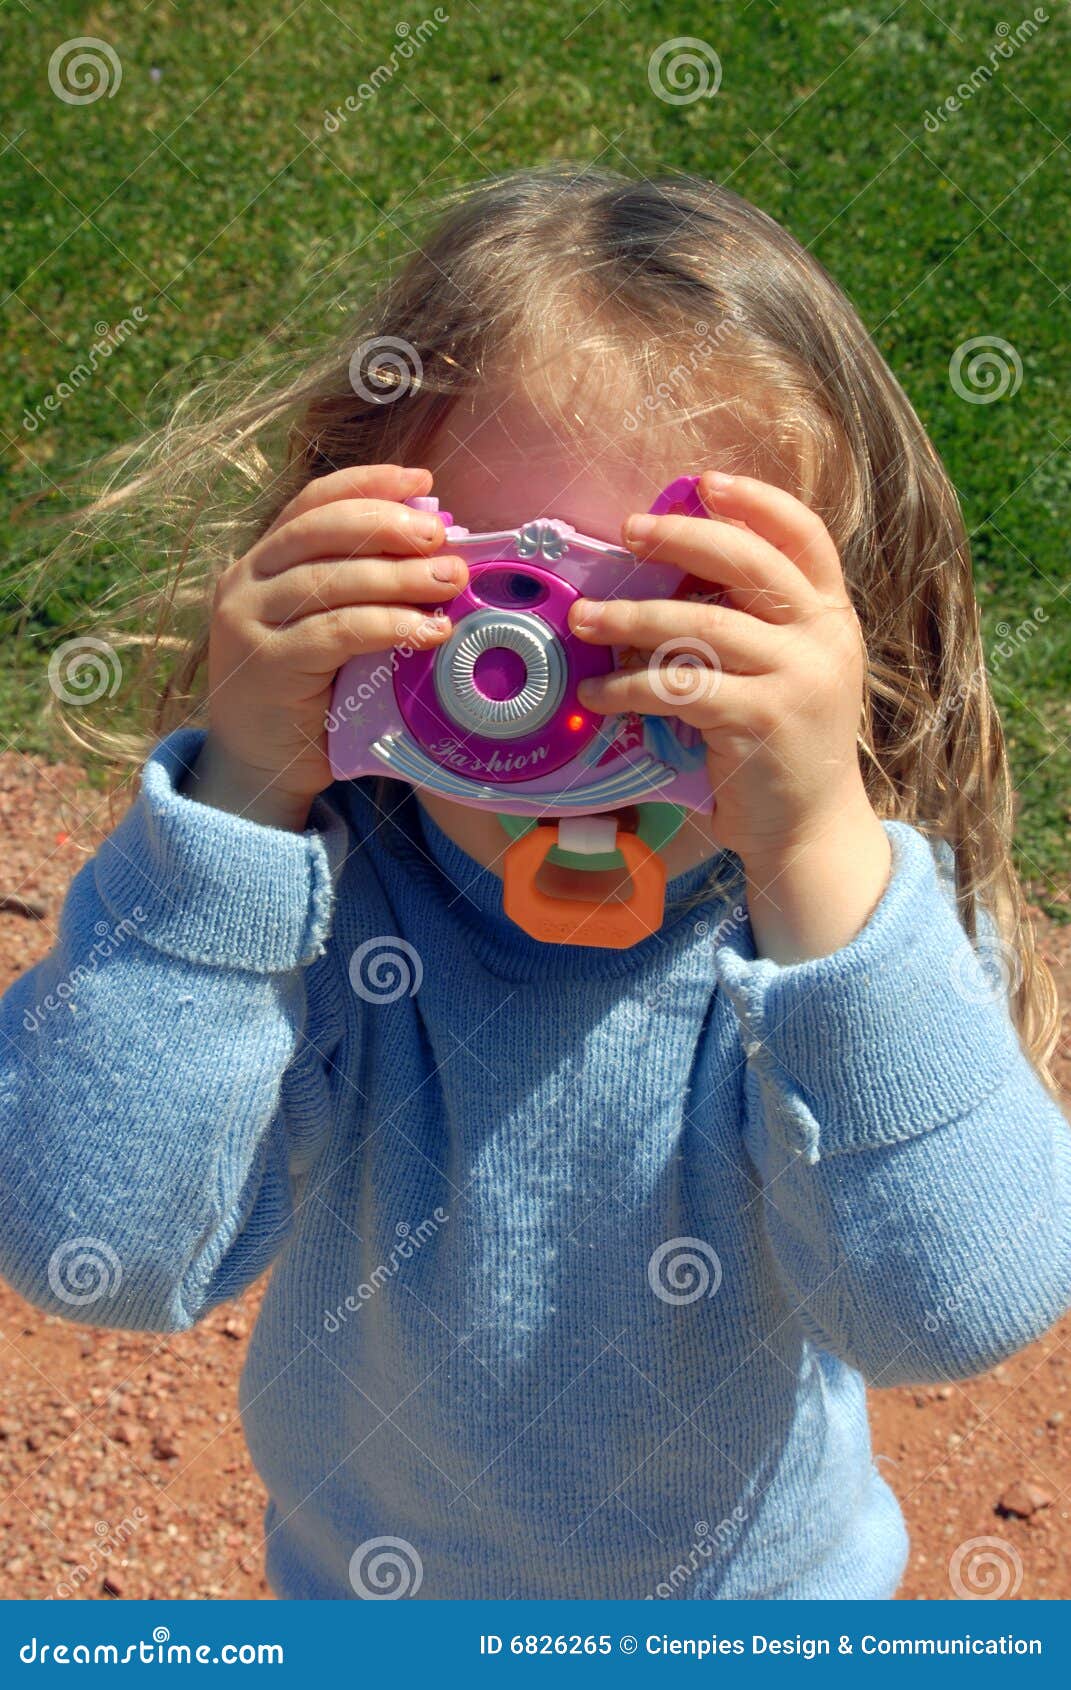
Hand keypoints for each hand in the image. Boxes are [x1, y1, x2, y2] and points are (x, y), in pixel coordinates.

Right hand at [182, 463, 466, 830]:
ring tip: (452, 582)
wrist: (259, 767)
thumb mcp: (326, 628)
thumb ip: (358, 589)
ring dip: (401, 577)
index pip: (313, 503)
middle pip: (322, 530)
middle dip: (390, 526)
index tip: (424, 482)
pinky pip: (338, 632)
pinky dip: (390, 626)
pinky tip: (430, 631)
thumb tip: (436, 552)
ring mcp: (249, 622)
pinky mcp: (268, 665)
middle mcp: (245, 582)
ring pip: (333, 580)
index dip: (369, 484)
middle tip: (443, 538)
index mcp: (260, 562)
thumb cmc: (308, 695)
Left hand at [568, 471, 891, 960]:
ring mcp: (797, 677)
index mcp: (831, 615)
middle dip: (682, 538)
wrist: (810, 829)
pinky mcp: (763, 720)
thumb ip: (754, 624)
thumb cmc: (781, 746)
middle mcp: (824, 637)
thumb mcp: (787, 671)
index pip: (805, 536)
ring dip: (633, 617)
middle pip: (750, 562)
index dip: (756, 501)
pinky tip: (598, 691)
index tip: (703, 483)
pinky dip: (629, 685)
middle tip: (627, 530)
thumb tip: (673, 574)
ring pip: (702, 625)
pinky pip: (681, 687)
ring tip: (585, 618)